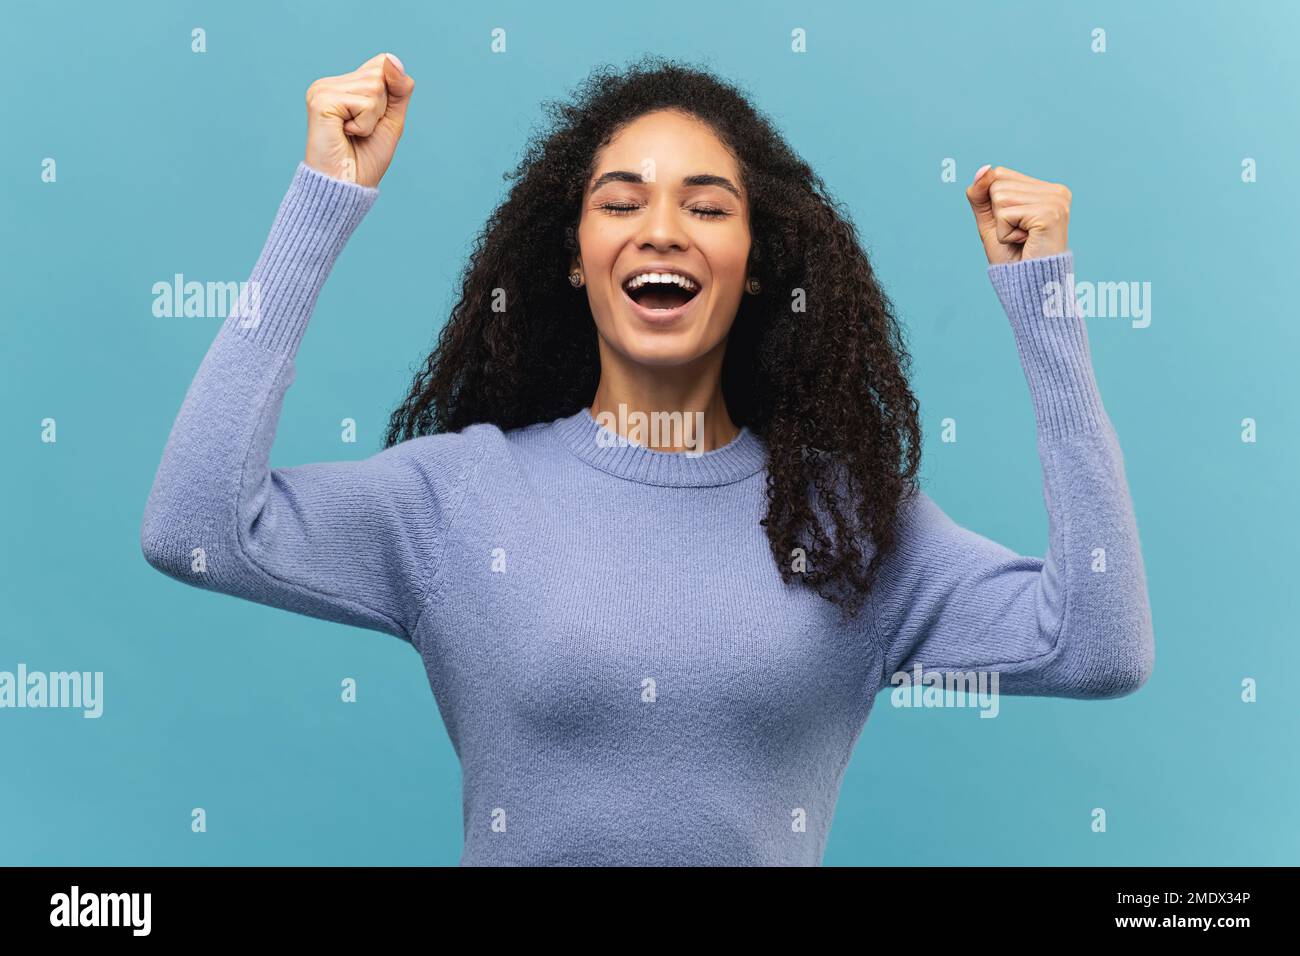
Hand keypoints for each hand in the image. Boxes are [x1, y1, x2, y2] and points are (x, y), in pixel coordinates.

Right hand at [304, 52, 414, 187]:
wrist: (345, 188)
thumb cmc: (366, 159)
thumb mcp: (391, 119)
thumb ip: (399, 88)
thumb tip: (393, 59)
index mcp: (343, 85)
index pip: (382, 64)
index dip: (391, 92)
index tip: (373, 119)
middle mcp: (329, 83)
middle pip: (380, 75)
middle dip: (382, 109)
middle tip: (362, 131)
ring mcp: (322, 89)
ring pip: (375, 88)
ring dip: (373, 119)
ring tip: (353, 134)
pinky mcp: (321, 101)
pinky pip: (365, 103)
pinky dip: (365, 125)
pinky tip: (346, 135)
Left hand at [965, 165, 1069, 263]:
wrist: (1029, 286)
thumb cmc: (1012, 257)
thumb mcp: (990, 220)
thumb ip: (981, 193)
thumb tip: (984, 168)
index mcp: (1047, 189)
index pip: (999, 174)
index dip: (993, 203)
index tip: (1013, 224)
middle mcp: (1056, 191)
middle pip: (997, 184)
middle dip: (997, 215)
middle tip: (1018, 235)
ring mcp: (1055, 200)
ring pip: (999, 197)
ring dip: (1001, 226)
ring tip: (1022, 239)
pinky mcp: (1049, 213)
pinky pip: (1005, 214)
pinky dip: (1005, 234)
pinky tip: (1025, 242)